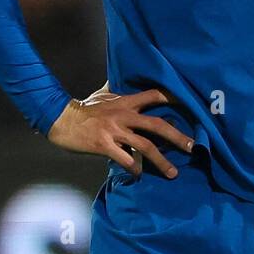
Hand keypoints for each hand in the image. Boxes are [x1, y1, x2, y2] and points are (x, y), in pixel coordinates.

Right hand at [47, 83, 194, 178]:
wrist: (61, 119)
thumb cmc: (84, 107)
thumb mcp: (103, 94)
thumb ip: (117, 89)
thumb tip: (122, 78)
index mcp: (126, 102)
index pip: (154, 95)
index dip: (172, 98)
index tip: (190, 105)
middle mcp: (124, 115)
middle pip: (157, 124)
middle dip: (177, 136)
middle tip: (192, 146)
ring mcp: (115, 131)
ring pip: (145, 146)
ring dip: (161, 161)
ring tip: (173, 173)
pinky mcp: (104, 145)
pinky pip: (125, 159)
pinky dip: (134, 168)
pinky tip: (140, 175)